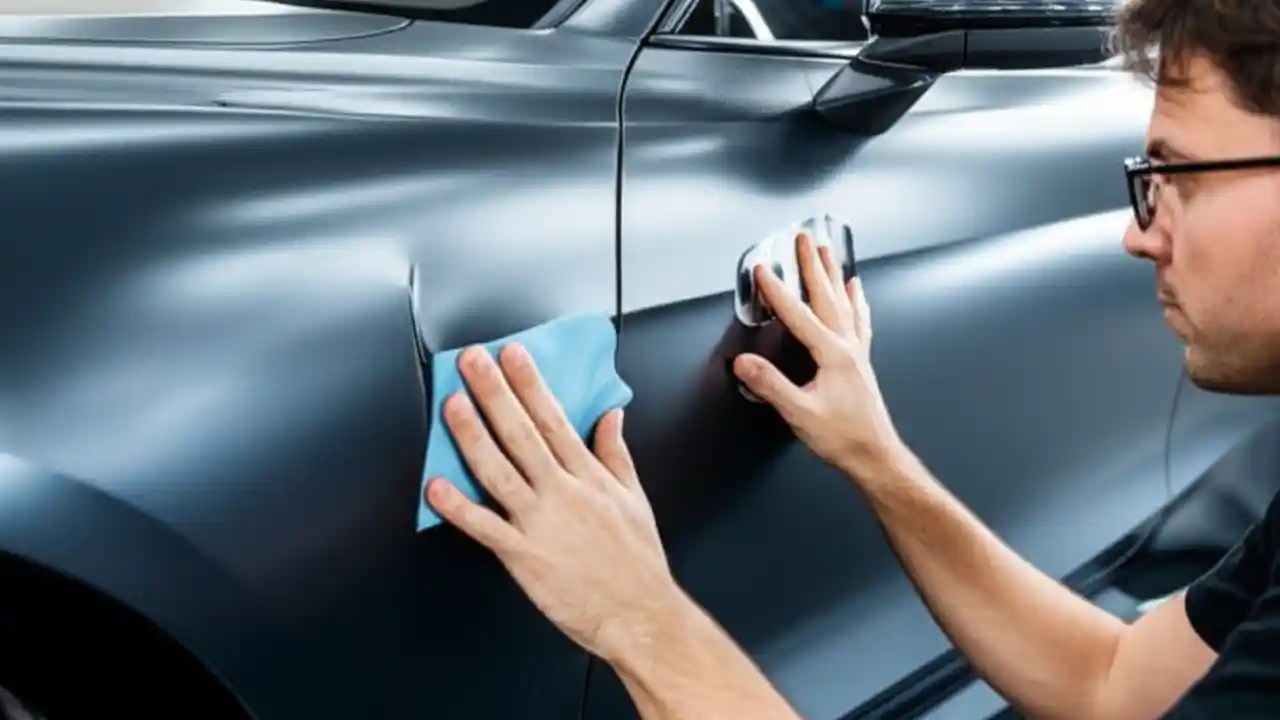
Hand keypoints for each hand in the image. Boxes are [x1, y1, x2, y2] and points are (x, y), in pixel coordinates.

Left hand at [425, 343, 682, 662]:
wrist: (640, 615)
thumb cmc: (637, 563)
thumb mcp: (635, 498)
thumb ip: (616, 453)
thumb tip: (610, 417)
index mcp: (589, 477)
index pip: (554, 417)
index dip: (529, 383)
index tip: (512, 354)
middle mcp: (564, 493)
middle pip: (522, 433)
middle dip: (494, 393)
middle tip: (473, 362)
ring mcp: (542, 523)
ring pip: (499, 470)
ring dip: (472, 435)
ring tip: (452, 405)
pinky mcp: (524, 556)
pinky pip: (485, 527)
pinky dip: (458, 507)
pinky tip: (435, 485)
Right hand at [733, 233, 904, 476]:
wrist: (875, 455)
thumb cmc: (843, 438)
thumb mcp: (800, 413)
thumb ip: (771, 385)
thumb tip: (744, 363)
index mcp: (832, 354)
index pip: (798, 314)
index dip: (777, 291)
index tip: (763, 269)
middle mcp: (848, 347)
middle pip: (826, 296)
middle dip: (812, 265)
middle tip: (804, 239)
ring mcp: (857, 352)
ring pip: (844, 302)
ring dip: (833, 275)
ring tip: (829, 252)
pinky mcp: (860, 362)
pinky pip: (858, 320)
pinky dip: (856, 301)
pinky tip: (856, 292)